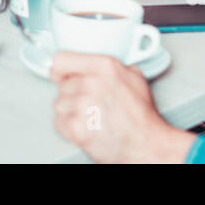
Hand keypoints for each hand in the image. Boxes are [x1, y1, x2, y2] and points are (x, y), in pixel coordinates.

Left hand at [50, 52, 193, 162]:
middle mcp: (91, 83)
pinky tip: (84, 127)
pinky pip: (59, 122)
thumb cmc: (141, 116)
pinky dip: (68, 127)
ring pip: (59, 103)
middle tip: (89, 104)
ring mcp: (82, 106)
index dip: (60, 69)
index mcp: (104, 66)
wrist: (146, 145)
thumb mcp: (134, 78)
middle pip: (61, 84)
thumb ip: (113, 65)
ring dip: (70, 111)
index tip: (61, 75)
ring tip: (89, 117)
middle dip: (72, 94)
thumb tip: (94, 63)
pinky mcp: (76, 127)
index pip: (60, 59)